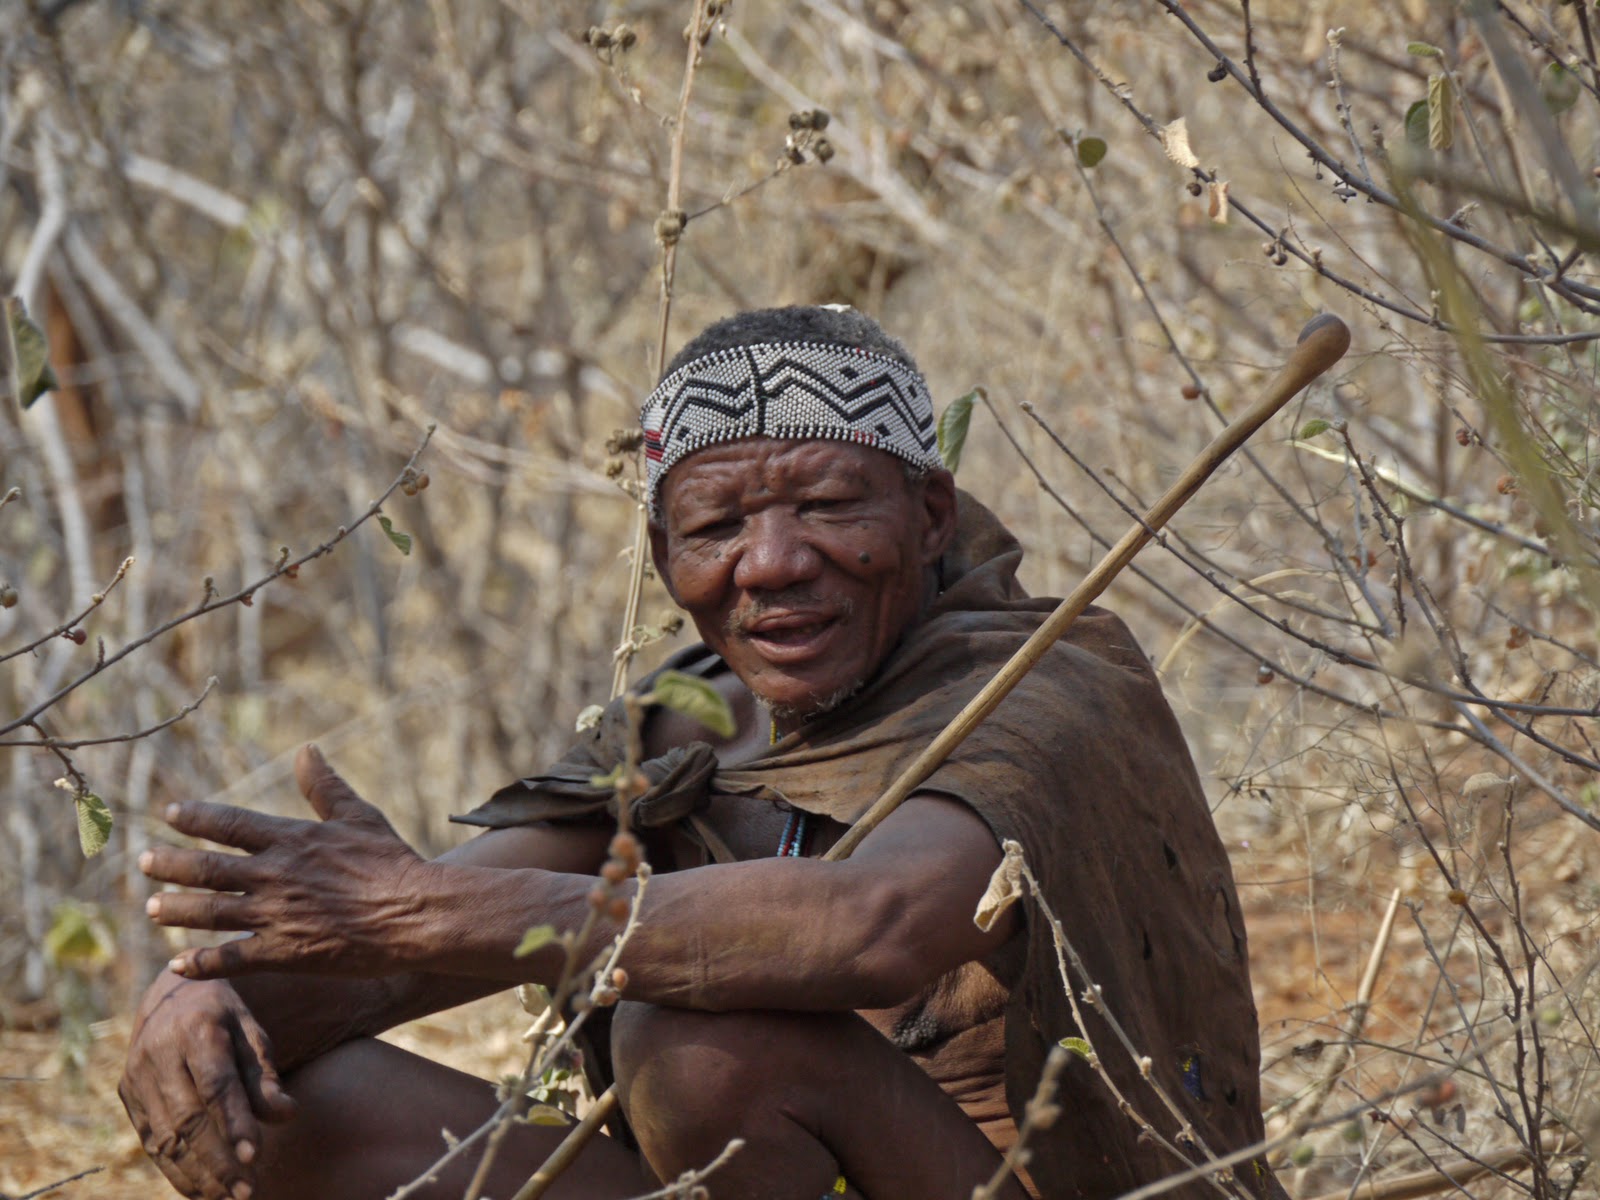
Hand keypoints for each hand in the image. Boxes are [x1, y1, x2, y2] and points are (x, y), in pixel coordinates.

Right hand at [118, 973, 295, 1199]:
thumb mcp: (251, 1031)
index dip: (234, 1122)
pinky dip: (177, 1172)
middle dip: (218, 1161)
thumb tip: (286, 1114)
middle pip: (187, 1118)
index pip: (215, 1084)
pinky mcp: (129, 1098)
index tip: (254, 1156)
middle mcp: (159, 1054)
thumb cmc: (225, 1017)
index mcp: (196, 1028)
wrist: (171, 995)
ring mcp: (137, 1078)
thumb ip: (265, 1074)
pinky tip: (204, 1193)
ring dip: (198, 1175)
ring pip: (165, 1138)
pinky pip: (152, 1143)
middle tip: (247, 1191)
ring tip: (229, 1199)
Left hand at [142, 744, 437, 977]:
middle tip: (144, 861)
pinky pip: (232, 959)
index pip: (231, 825)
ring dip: (177, 909)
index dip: (198, 818)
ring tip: (152, 908)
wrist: (415, 913)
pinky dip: (202, 962)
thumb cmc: (393, 862)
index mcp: (292, 840)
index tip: (171, 814)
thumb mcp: (360, 816)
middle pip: (209, 868)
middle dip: (172, 864)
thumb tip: (306, 750)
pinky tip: (178, 964)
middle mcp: (275, 875)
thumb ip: (325, 787)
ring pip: (211, 912)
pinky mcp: (285, 953)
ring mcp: (276, 916)